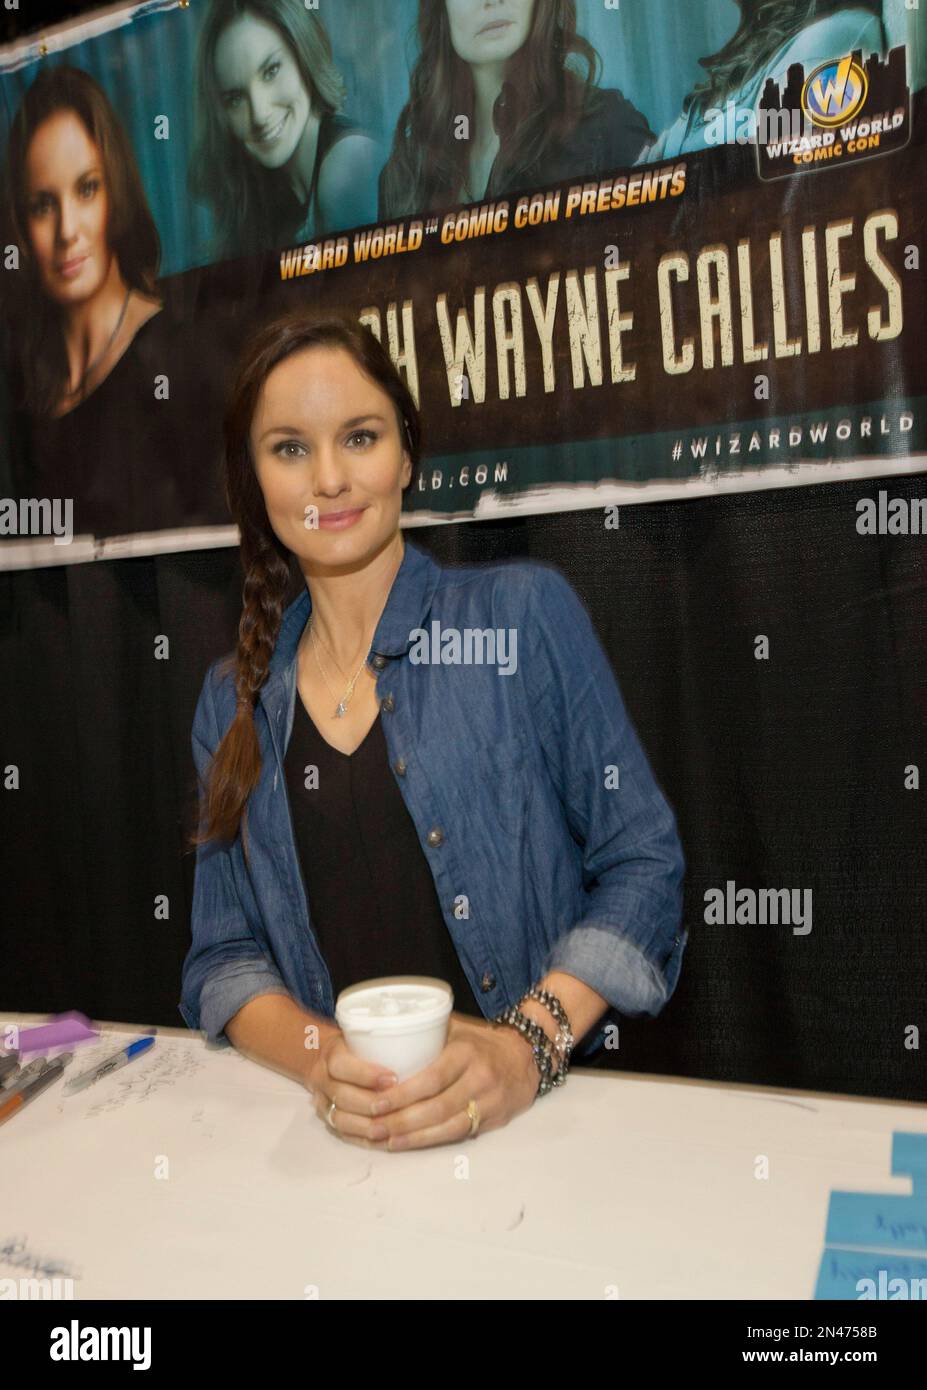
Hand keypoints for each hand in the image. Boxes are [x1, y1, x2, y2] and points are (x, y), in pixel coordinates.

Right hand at [304, 1029, 399, 1148]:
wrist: (325, 1059)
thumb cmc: (356, 1046)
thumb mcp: (364, 1035)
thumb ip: (386, 1039)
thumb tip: (427, 1038)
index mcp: (332, 1054)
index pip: (341, 1065)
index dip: (366, 1074)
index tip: (393, 1078)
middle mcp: (322, 1079)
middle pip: (342, 1096)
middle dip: (370, 1103)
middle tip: (396, 1106)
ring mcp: (323, 1102)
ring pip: (340, 1119)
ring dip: (366, 1126)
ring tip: (390, 1129)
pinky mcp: (328, 1120)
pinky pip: (344, 1135)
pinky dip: (365, 1140)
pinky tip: (384, 1140)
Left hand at [367, 1012, 540, 1151]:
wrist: (525, 1057)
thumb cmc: (480, 1042)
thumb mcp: (456, 1028)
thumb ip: (426, 1034)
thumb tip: (380, 1040)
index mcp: (466, 1052)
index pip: (432, 1078)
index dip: (403, 1095)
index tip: (376, 1103)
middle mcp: (480, 1078)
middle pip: (437, 1108)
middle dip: (402, 1121)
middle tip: (373, 1128)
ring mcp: (490, 1102)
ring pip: (448, 1127)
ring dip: (414, 1137)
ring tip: (386, 1141)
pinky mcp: (494, 1120)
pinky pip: (458, 1134)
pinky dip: (432, 1141)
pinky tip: (410, 1143)